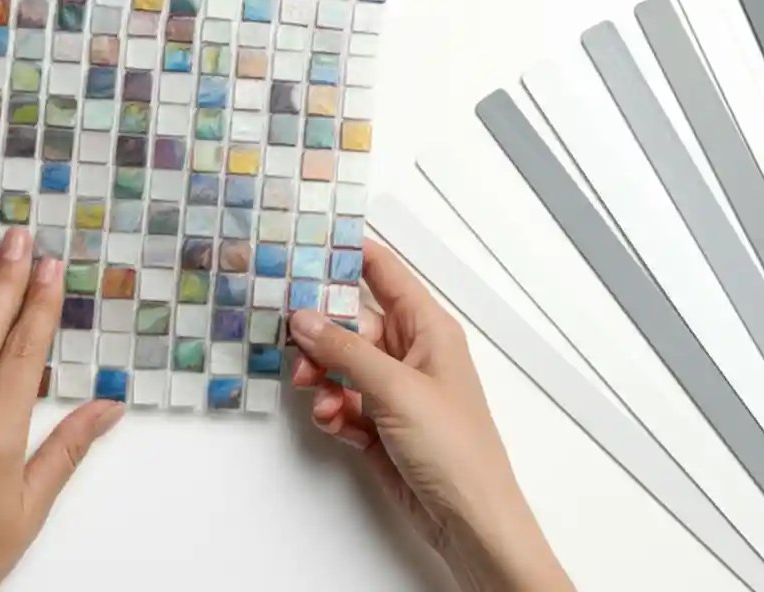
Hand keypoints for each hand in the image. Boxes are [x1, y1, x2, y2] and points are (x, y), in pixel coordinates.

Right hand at [290, 239, 574, 591]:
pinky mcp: (381, 424)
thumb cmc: (457, 450)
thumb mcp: (396, 389)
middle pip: (352, 322)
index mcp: (429, 329)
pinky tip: (336, 423)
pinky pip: (343, 401)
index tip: (308, 245)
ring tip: (323, 397)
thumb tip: (306, 320)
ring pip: (341, 365)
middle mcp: (412, 353)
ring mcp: (395, 390)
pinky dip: (333, 410)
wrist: (468, 519)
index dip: (349, 255)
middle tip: (295, 345)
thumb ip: (345, 351)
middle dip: (322, 336)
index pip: (384, 273)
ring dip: (324, 380)